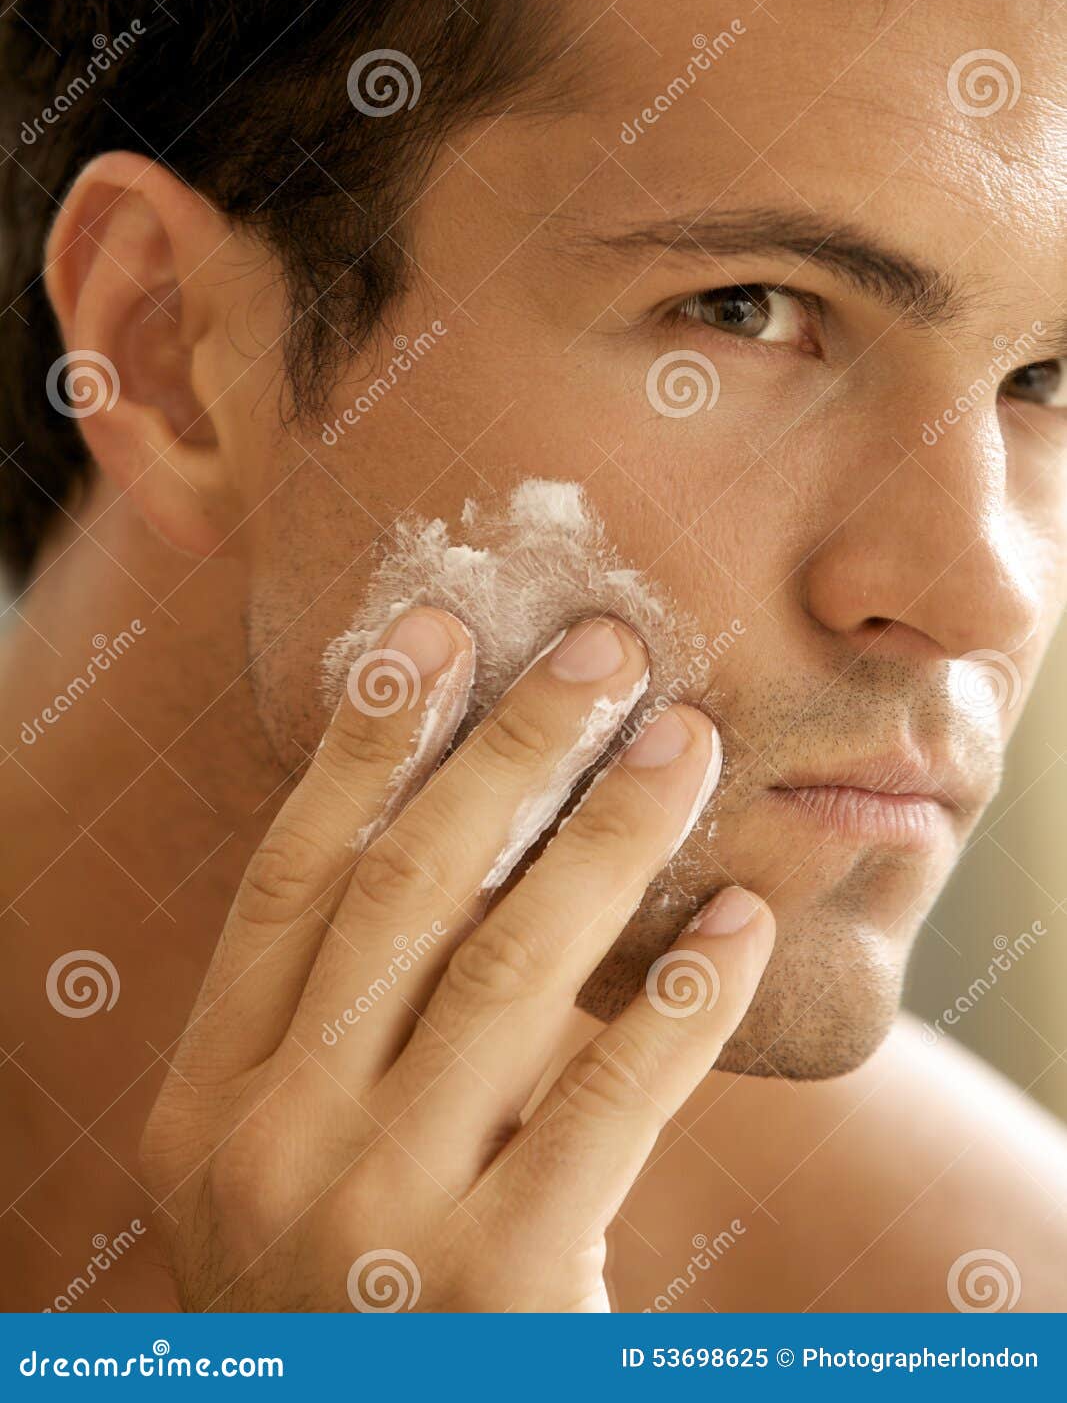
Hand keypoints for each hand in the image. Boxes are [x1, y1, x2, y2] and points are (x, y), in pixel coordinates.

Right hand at [140, 610, 774, 1311]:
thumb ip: (334, 1031)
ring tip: (686, 743)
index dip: (363, 745)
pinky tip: (742, 920)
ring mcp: (379, 1225)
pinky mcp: (505, 1293)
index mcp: (208, 1104)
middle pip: (408, 894)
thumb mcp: (290, 1172)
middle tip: (599, 648)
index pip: (290, 879)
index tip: (430, 632)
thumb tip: (443, 830)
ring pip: (516, 969)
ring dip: (612, 836)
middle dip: (509, 750)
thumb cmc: (346, 1307)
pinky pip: (613, 1102)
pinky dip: (686, 998)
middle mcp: (273, 1151)